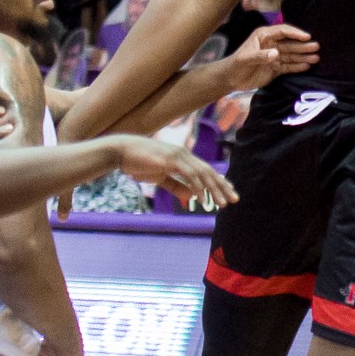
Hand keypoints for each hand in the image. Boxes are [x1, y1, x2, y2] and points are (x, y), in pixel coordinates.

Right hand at [111, 137, 237, 211]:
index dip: (219, 181)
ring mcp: (178, 156)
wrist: (120, 152)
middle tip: (234, 200)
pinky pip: (188, 175)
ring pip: (202, 174)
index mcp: (183, 158)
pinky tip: (203, 198)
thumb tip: (191, 198)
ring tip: (222, 203)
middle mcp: (185, 155)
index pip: (206, 170)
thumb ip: (176, 186)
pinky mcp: (170, 160)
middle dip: (222, 187)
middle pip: (209, 172)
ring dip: (213, 189)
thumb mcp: (160, 177)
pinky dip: (197, 187)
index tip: (229, 192)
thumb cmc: (138, 163)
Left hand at [218, 23, 320, 92]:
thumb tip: (276, 53)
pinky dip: (298, 66)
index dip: (295, 33)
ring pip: (292, 55)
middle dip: (303, 46)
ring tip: (316, 58)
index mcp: (264, 36)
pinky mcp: (276, 67)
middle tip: (317, 47)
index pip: (283, 32)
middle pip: (290, 43)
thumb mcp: (246, 58)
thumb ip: (261, 55)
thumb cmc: (236, 65)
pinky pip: (289, 66)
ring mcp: (275, 56)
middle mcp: (272, 44)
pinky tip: (307, 66)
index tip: (307, 37)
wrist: (231, 79)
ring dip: (303, 56)